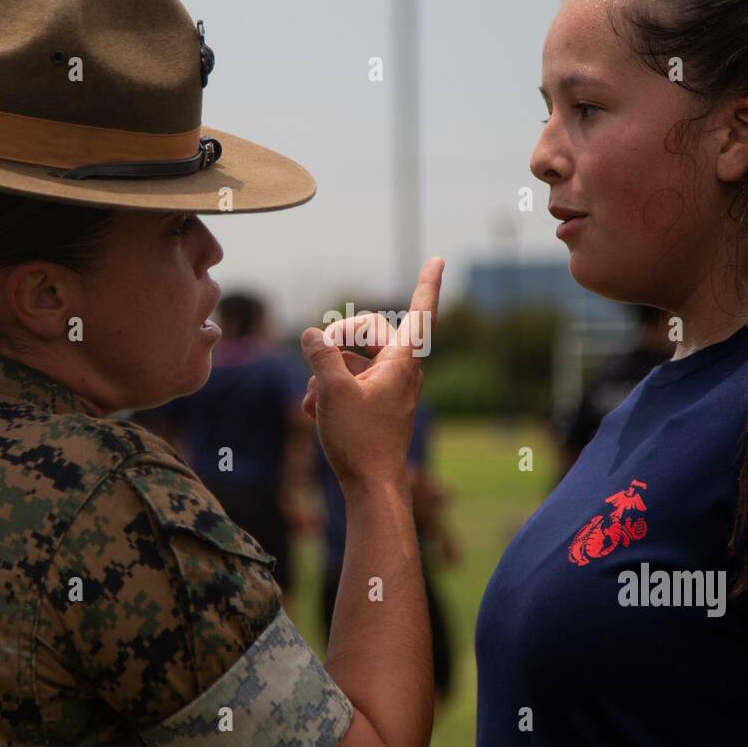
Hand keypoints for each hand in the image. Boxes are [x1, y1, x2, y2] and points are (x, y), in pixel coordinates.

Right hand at [299, 257, 442, 488]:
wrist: (372, 486)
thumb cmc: (359, 440)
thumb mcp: (331, 391)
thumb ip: (321, 355)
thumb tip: (313, 336)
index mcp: (402, 362)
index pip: (419, 313)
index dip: (428, 284)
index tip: (439, 260)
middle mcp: (402, 371)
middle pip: (370, 333)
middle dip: (337, 341)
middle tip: (315, 351)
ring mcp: (391, 388)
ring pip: (356, 362)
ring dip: (327, 373)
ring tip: (308, 400)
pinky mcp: (379, 404)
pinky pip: (355, 382)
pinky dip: (333, 389)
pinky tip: (310, 410)